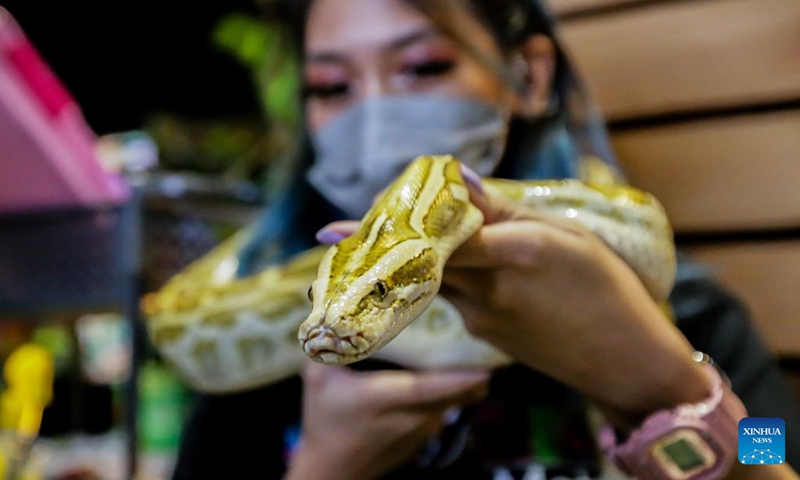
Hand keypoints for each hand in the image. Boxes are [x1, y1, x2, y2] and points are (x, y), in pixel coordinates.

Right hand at [285, 362, 489, 479]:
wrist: (332, 470)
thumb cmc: (324, 420)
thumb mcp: (319, 378)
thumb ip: (331, 345)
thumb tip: (338, 305)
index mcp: (386, 398)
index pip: (431, 387)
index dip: (460, 375)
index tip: (485, 361)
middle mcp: (411, 416)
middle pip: (458, 394)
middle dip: (475, 371)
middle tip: (484, 342)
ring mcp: (422, 430)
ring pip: (456, 402)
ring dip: (466, 382)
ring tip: (470, 352)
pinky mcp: (425, 437)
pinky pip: (448, 409)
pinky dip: (454, 393)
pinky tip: (450, 374)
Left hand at [440, 170, 711, 424]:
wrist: (622, 360)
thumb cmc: (607, 287)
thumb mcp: (569, 233)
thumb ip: (507, 209)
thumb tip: (460, 179)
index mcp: (520, 251)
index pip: (448, 225)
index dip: (435, 208)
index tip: (440, 191)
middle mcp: (491, 286)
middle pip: (432, 251)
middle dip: (430, 230)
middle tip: (437, 209)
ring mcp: (480, 315)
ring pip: (436, 273)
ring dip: (441, 254)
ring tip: (460, 235)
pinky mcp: (478, 332)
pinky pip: (454, 294)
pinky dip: (459, 277)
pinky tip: (483, 269)